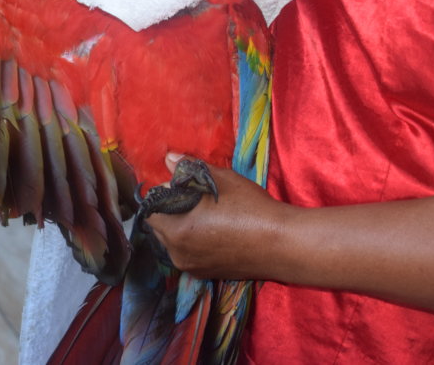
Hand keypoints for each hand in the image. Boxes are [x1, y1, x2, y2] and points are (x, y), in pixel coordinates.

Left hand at [145, 153, 285, 279]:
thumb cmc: (250, 209)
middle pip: (160, 228)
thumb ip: (189, 168)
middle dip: (170, 212)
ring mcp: (192, 268)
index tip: (180, 188)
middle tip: (194, 200)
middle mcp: (178, 254)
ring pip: (174, 243)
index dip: (162, 196)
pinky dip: (194, 242)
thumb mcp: (219, 180)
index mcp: (175, 231)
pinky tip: (215, 231)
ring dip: (181, 228)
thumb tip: (169, 159)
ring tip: (206, 215)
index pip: (150, 211)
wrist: (282, 244)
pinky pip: (189, 254)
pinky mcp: (207, 275)